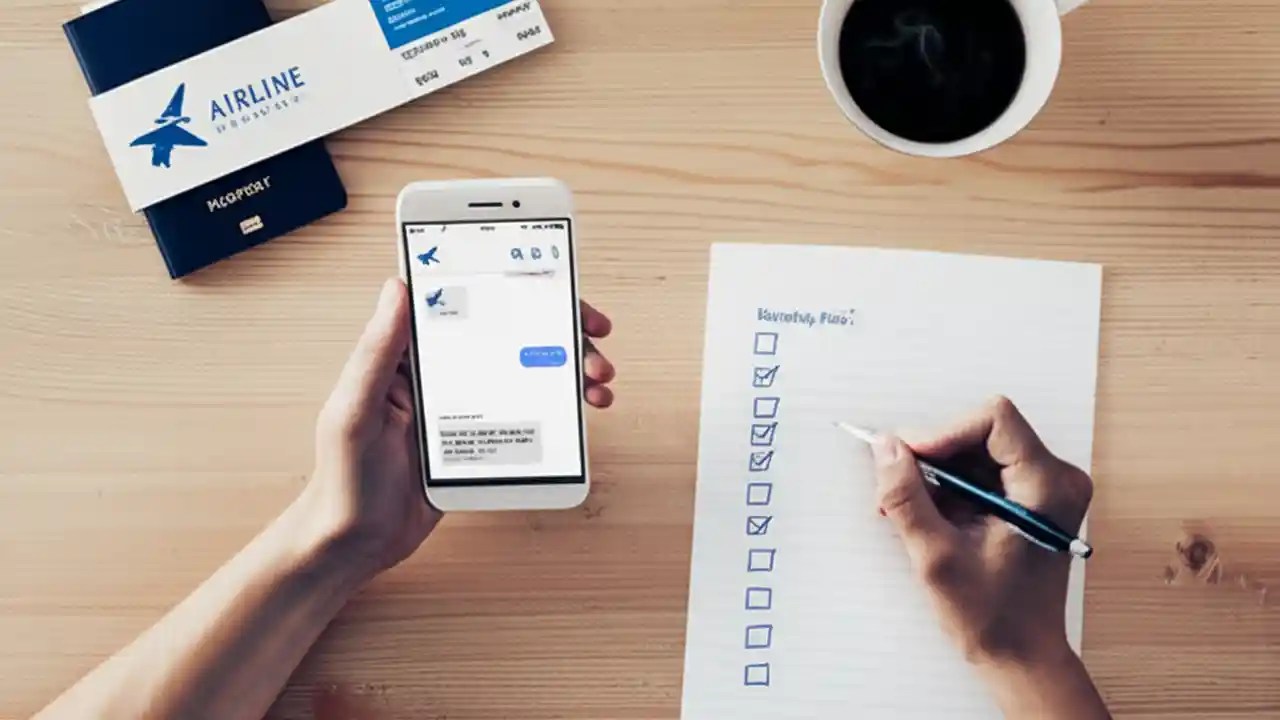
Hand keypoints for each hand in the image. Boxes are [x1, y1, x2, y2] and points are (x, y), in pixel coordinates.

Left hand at [298, 281, 618, 577]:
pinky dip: (559, 405)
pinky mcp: (481, 436)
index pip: (465, 299)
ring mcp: (464, 402)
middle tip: (595, 338)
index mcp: (405, 354)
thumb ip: (377, 351)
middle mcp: (439, 370)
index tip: (553, 284)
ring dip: (569, 367)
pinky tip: (582, 410)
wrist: (360, 543)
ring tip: (598, 383)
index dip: (513, 284)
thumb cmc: (344, 479)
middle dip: (560, 326)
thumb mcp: (355, 411)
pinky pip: (527, 408)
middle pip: (509, 330)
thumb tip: (399, 287)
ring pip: (526, 368)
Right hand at [870, 398, 1104, 718]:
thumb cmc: (994, 618)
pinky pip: (978, 469)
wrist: (1022, 654)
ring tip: (904, 509)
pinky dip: (946, 486)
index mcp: (1047, 487)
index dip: (942, 433)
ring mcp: (1043, 486)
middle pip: (979, 432)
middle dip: (930, 457)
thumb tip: (885, 448)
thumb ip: (907, 498)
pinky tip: (925, 514)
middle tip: (894, 490)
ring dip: (933, 474)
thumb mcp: (936, 557)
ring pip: (973, 449)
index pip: (993, 420)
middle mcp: (1054, 478)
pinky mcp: (1027, 496)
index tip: (907, 460)